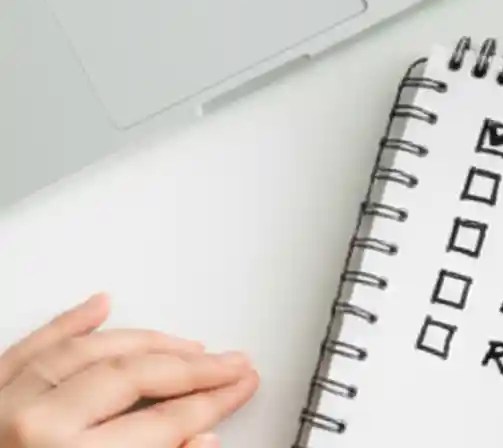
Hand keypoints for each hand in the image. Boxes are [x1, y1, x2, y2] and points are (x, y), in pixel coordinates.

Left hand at [0, 294, 258, 447]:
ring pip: (92, 349)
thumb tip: (200, 444)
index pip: (164, 422)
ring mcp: (2, 400)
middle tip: (232, 364)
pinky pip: (32, 343)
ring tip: (188, 342)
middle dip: (195, 368)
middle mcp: (33, 422)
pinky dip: (70, 321)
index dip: (212, 402)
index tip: (241, 388)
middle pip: (135, 377)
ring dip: (148, 341)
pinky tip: (100, 306)